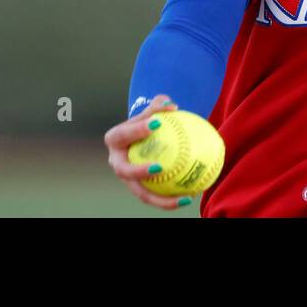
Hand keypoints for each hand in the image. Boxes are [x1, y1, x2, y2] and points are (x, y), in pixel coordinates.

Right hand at [104, 94, 193, 209]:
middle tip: (159, 167)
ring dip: (161, 199)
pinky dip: (172, 200)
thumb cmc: (147, 121)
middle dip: (138, 172)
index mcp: (115, 140)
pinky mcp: (139, 189)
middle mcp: (117, 162)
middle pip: (124, 171)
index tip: (156, 124)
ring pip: (142, 193)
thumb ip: (159, 106)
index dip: (136, 130)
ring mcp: (127, 179)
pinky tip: (191, 197)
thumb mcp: (151, 111)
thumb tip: (171, 106)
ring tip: (184, 197)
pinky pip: (156, 197)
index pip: (122, 134)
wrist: (140, 140)